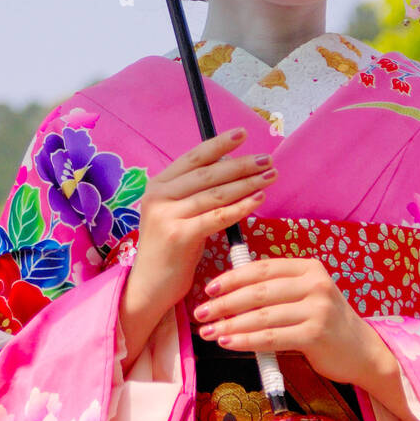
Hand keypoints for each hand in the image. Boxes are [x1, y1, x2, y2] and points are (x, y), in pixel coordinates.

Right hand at [123, 127, 276, 323]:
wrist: (150, 286)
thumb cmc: (172, 249)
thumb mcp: (177, 213)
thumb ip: (195, 192)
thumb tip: (232, 166)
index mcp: (158, 185)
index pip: (193, 158)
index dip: (218, 144)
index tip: (242, 134)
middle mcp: (159, 196)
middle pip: (208, 173)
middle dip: (241, 164)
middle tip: (267, 159)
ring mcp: (167, 215)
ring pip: (215, 194)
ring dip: (247, 183)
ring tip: (270, 176)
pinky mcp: (179, 236)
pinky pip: (217, 216)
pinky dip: (241, 206)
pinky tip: (259, 199)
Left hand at [191, 256, 388, 388]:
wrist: (362, 352)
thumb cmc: (326, 324)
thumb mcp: (307, 296)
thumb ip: (278, 289)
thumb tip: (231, 290)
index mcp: (308, 268)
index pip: (262, 269)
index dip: (232, 278)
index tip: (209, 288)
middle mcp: (315, 283)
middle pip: (259, 291)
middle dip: (225, 303)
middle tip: (201, 313)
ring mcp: (317, 308)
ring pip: (262, 315)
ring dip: (230, 324)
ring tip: (208, 332)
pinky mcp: (315, 334)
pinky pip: (271, 337)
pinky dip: (246, 340)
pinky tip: (228, 342)